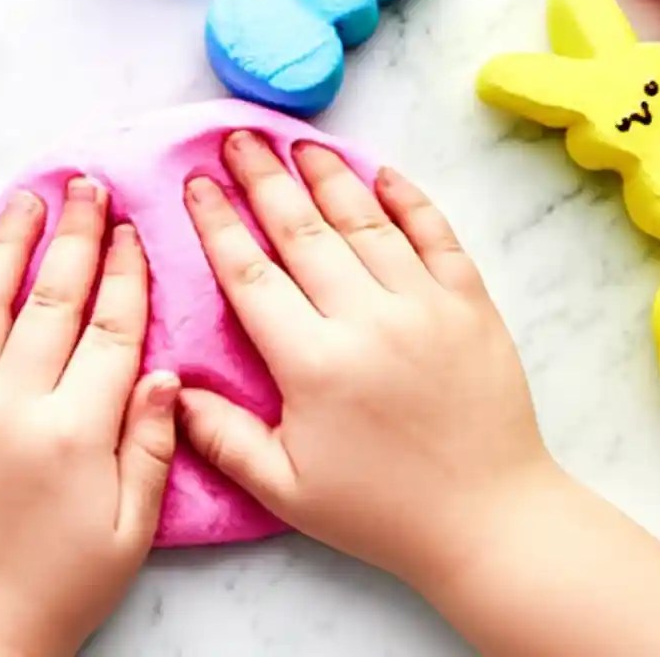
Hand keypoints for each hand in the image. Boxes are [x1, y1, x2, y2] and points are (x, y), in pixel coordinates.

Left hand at [0, 179, 177, 656]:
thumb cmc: (66, 583)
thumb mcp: (133, 529)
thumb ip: (149, 446)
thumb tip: (162, 373)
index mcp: (75, 433)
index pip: (109, 329)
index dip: (125, 273)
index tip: (132, 229)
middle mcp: (12, 408)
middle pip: (49, 301)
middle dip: (73, 236)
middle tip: (85, 186)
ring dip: (4, 246)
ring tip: (23, 200)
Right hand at [179, 131, 548, 586]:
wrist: (489, 520)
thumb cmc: (380, 511)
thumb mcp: (285, 488)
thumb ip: (222, 436)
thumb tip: (169, 388)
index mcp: (313, 364)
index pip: (251, 275)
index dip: (218, 225)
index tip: (196, 184)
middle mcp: (367, 320)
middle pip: (303, 232)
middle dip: (264, 180)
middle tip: (238, 139)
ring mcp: (425, 306)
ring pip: (367, 222)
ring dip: (328, 177)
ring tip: (298, 143)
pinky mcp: (471, 306)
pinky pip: (437, 236)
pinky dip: (410, 199)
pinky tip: (383, 173)